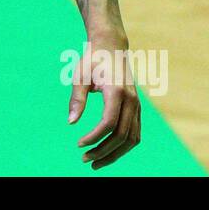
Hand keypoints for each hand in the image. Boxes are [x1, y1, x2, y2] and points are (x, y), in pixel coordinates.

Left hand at [68, 33, 140, 169]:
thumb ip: (76, 98)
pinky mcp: (137, 109)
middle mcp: (131, 100)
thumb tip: (71, 122)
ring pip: (132, 139)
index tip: (78, 144)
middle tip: (84, 159)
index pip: (109, 123)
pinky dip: (123, 147)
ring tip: (95, 162)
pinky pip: (134, 134)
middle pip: (122, 135)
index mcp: (117, 91)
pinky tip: (107, 152)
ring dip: (114, 154)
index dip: (94, 137)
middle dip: (103, 151)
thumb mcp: (80, 75)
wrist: (112, 46)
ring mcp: (137, 105)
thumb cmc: (93, 59)